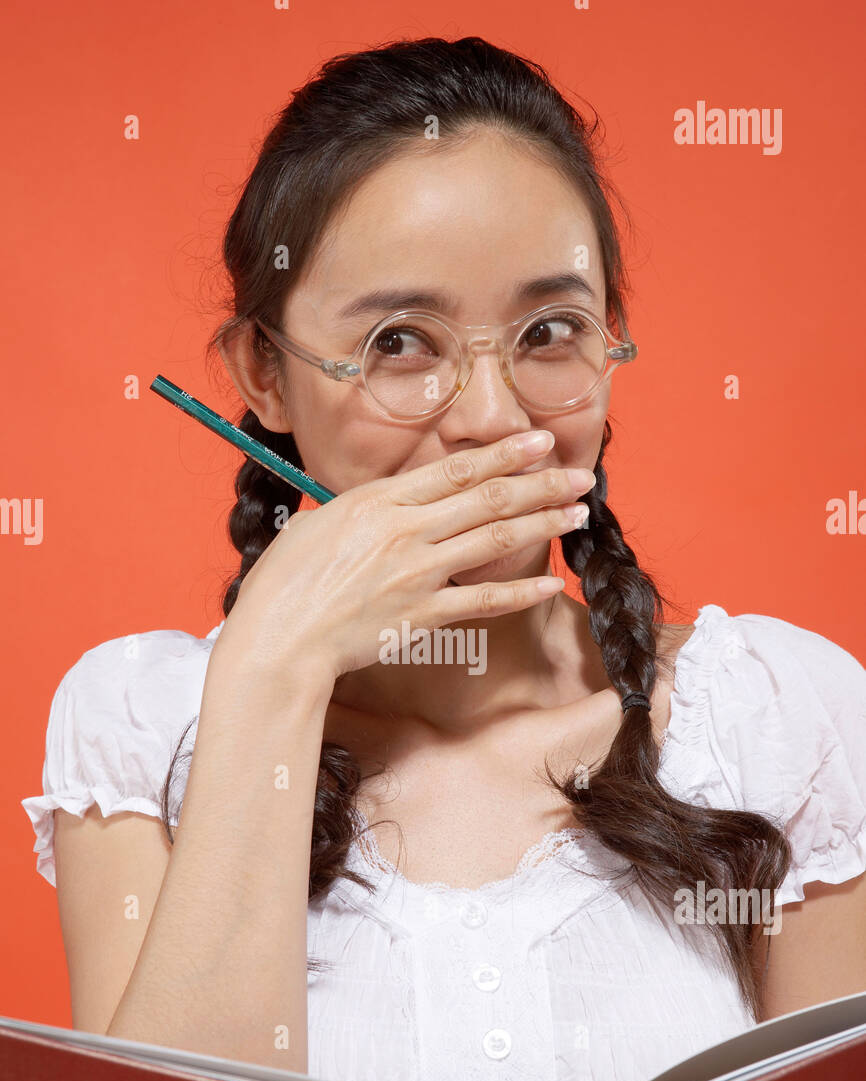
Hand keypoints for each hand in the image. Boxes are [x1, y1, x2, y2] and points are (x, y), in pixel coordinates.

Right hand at [216, 430, 594, 685]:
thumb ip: (368, 511)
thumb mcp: (322, 524)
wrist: (281, 637)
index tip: (541, 440)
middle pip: (489, 498)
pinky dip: (521, 591)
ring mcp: (418, 574)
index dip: (505, 452)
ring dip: (543, 524)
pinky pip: (484, 600)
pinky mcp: (424, 615)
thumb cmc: (286, 582)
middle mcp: (407, 531)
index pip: (457, 469)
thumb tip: (395, 504)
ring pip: (496, 540)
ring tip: (578, 514)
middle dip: (543, 484)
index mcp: (380, 501)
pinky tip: (551, 583)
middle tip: (582, 475)